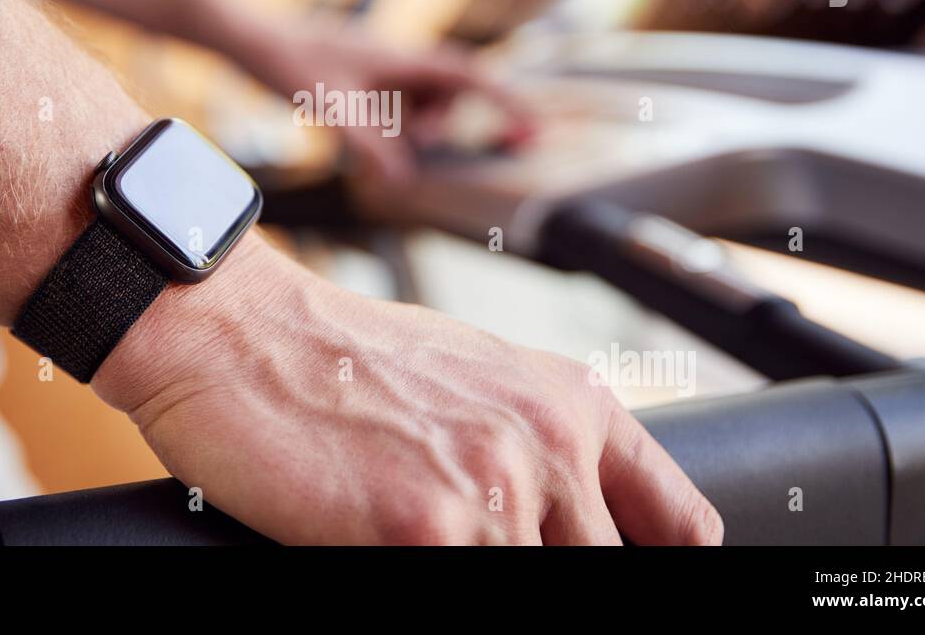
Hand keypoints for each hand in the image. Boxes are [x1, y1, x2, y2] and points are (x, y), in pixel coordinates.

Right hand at [93, 238, 723, 544]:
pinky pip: (462, 590)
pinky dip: (418, 577)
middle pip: (601, 568)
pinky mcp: (426, 532)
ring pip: (533, 582)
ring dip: (478, 564)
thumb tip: (563, 515)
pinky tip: (382, 543)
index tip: (635, 570)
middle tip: (474, 541)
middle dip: (542, 563)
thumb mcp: (474, 378)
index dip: (664, 560)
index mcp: (570, 405)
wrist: (244, 333)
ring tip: (418, 534)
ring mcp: (494, 492)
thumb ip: (536, 442)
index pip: (680, 523)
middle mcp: (550, 446)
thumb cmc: (343, 355)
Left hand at [238, 20, 533, 180]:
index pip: (468, 77)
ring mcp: (381, 66)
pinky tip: (361, 134)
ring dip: (416, 126)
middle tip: (430, 143)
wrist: (249, 36)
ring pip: (423, 100)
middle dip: (449, 122)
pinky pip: (397, 103)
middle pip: (451, 92)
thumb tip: (403, 182)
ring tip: (373, 136)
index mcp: (401, 57)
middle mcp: (398, 58)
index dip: (506, 101)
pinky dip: (393, 124)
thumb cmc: (289, 62)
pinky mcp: (363, 76)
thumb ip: (371, 147)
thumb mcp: (332, 111)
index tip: (534, 127)